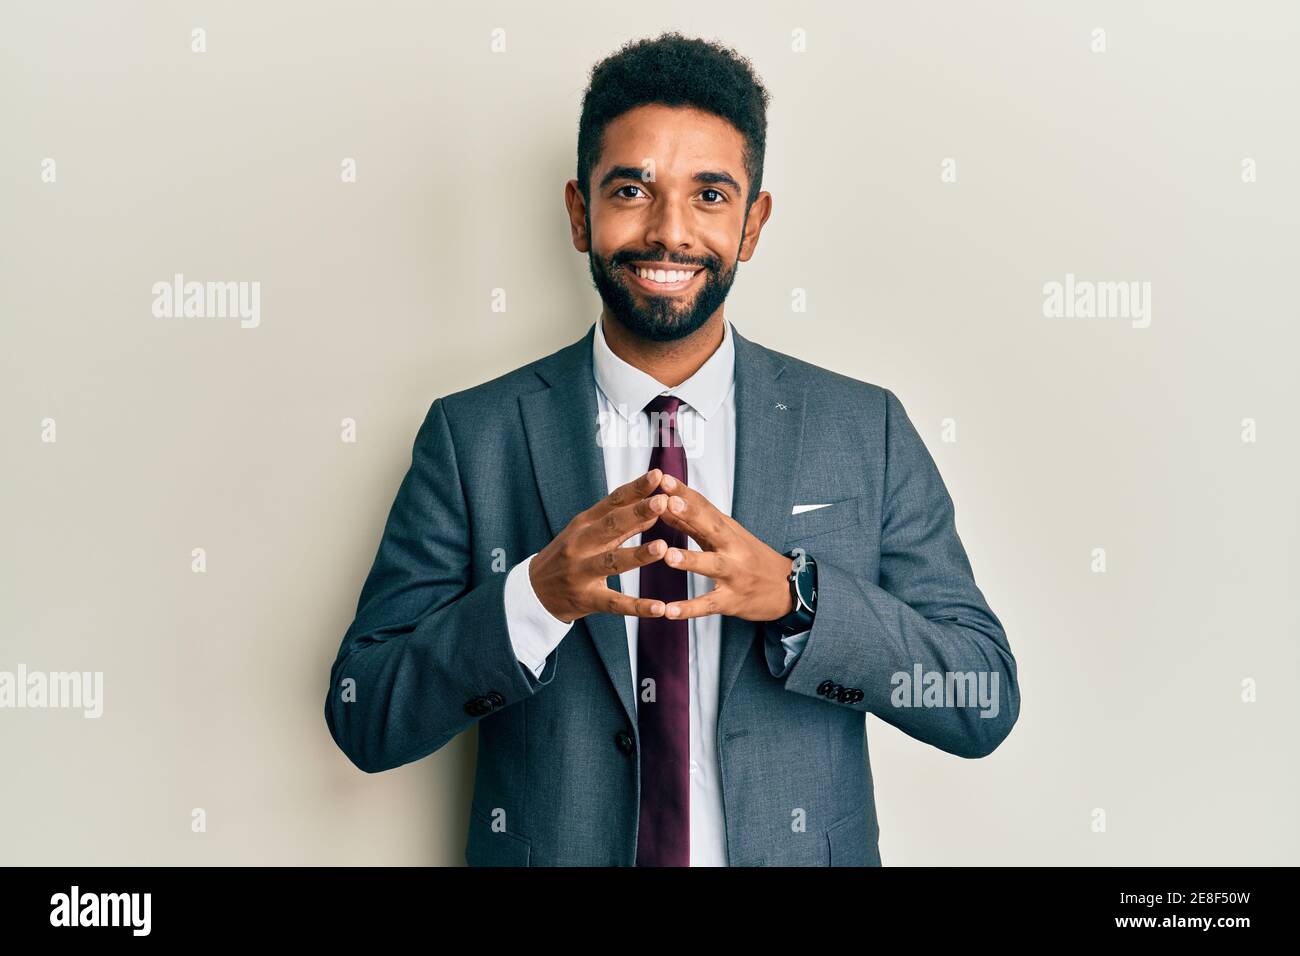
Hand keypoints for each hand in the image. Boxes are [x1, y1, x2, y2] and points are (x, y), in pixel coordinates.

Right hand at [528, 469, 672, 623]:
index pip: (612, 501)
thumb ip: (621, 522)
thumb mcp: (588, 533)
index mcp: (584, 524)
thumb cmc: (568, 554)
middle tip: (662, 502)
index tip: (658, 475)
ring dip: (638, 555)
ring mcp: (582, 572)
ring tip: (663, 547)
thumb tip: (656, 508)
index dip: (635, 488)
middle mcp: (581, 544)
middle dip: (637, 513)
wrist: (534, 590)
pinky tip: (660, 608)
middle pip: (611, 526)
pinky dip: (638, 606)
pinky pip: (616, 603)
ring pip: (613, 562)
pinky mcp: (587, 599)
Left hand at [652, 473, 795, 621]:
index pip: (705, 506)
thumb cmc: (751, 558)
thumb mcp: (725, 537)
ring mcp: (734, 575)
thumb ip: (693, 524)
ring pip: (711, 565)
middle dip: (690, 514)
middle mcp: (733, 549)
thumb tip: (664, 506)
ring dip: (690, 560)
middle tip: (668, 503)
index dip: (684, 492)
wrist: (788, 588)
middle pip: (711, 528)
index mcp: (728, 530)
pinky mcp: (731, 600)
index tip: (662, 479)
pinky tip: (669, 611)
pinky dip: (689, 609)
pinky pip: (708, 605)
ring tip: (668, 556)